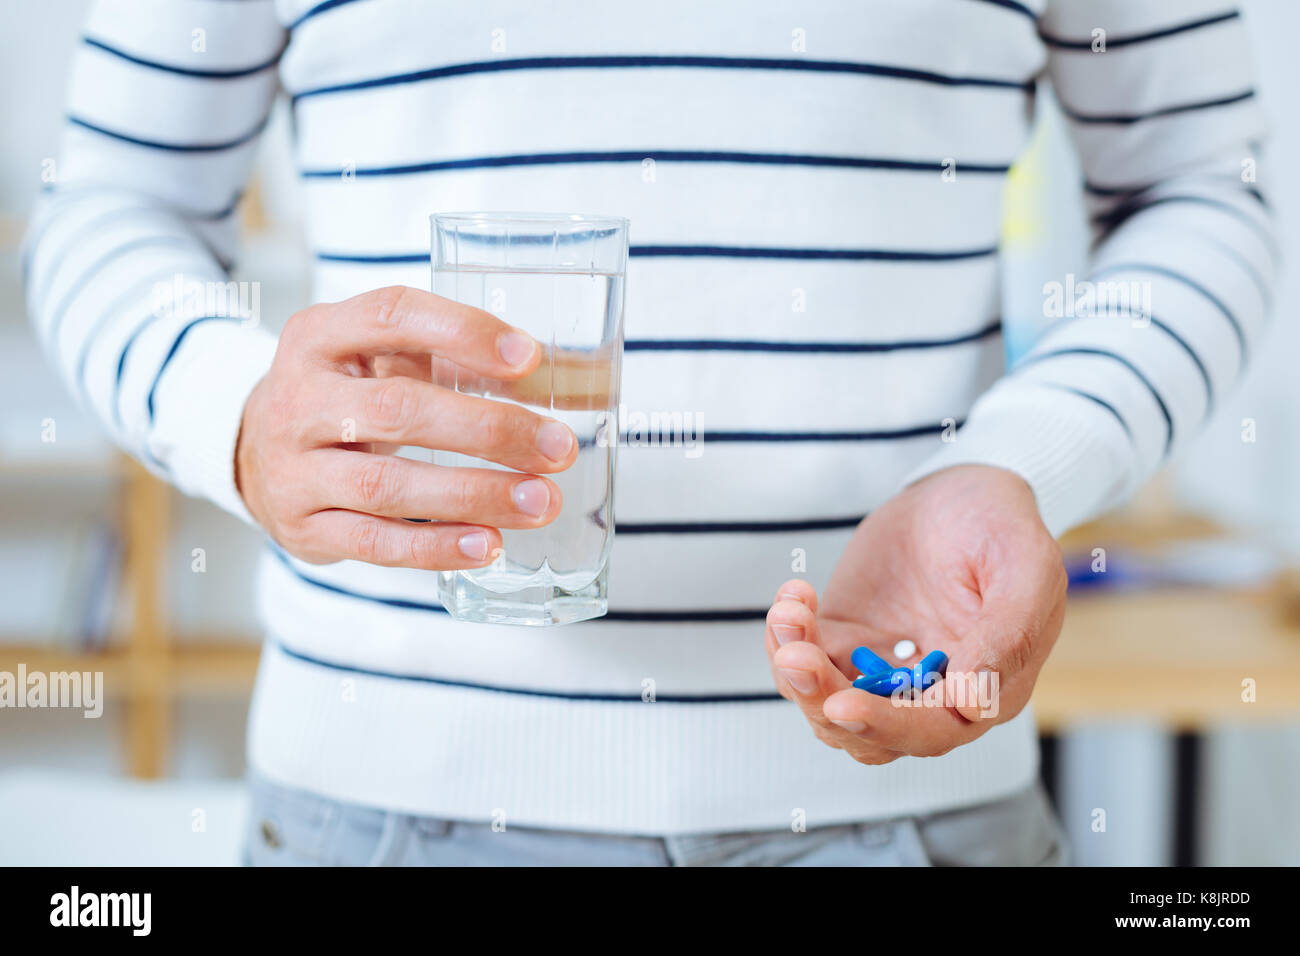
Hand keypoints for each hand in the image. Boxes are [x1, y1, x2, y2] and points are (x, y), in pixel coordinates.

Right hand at [235, 286, 577, 568]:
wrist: (252, 453)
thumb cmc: (345, 396)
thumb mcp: (381, 357)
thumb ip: (459, 359)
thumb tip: (570, 379)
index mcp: (319, 335)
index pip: (392, 316)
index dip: (463, 333)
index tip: (530, 359)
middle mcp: (298, 398)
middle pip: (398, 408)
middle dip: (488, 429)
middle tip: (557, 447)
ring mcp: (292, 468)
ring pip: (387, 484)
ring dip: (473, 494)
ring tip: (540, 501)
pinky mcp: (303, 527)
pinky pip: (374, 543)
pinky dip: (435, 547)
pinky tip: (488, 545)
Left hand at [764, 465, 1067, 764]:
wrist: (960, 489)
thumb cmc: (1003, 526)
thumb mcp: (1027, 566)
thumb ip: (1010, 635)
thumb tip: (971, 700)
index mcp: (985, 690)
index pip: (929, 732)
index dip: (884, 725)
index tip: (842, 704)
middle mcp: (931, 693)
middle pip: (866, 731)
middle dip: (823, 698)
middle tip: (796, 654)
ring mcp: (884, 668)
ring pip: (828, 702)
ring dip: (797, 670)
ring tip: (788, 612)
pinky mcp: (848, 639)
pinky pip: (808, 660)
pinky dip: (788, 638)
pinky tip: (792, 598)